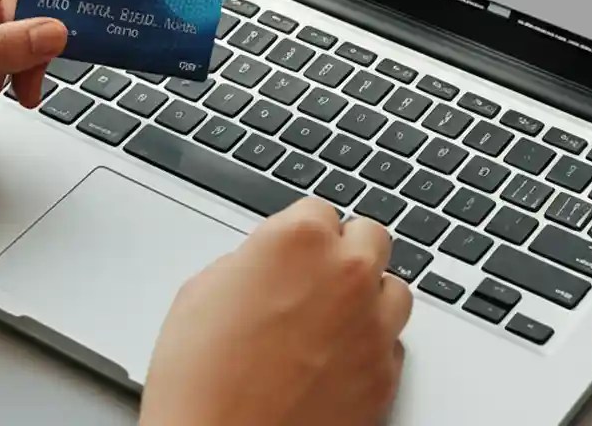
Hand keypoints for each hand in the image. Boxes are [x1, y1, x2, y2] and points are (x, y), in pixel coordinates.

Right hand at [139, 199, 412, 425]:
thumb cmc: (198, 382)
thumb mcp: (201, 292)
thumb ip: (252, 260)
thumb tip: (268, 262)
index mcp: (299, 239)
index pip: (319, 209)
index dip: (300, 234)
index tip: (290, 252)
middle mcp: (347, 273)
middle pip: (370, 236)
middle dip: (345, 254)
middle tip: (315, 280)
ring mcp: (374, 324)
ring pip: (393, 289)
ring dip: (367, 297)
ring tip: (329, 321)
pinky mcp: (386, 374)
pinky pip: (392, 343)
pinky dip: (371, 347)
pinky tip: (335, 361)